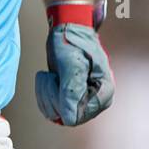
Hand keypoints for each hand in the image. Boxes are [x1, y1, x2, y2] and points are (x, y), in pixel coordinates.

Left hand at [35, 0, 113, 125]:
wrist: (68, 28)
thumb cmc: (71, 40)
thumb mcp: (70, 63)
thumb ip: (71, 91)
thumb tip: (70, 119)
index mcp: (104, 92)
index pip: (77, 115)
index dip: (61, 101)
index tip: (56, 80)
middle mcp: (98, 100)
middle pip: (67, 117)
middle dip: (52, 96)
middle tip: (51, 75)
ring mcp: (86, 100)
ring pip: (58, 115)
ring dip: (47, 95)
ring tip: (49, 76)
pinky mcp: (74, 98)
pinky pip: (54, 109)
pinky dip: (45, 95)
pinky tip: (48, 79)